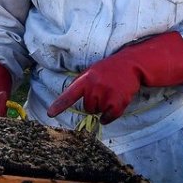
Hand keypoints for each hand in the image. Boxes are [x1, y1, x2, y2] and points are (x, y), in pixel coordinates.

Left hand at [46, 32, 182, 123]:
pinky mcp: (117, 102)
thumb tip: (79, 104)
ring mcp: (105, 95)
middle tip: (103, 91)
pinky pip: (108, 117)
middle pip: (87, 108)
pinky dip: (109, 117)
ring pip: (97, 112)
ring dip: (103, 107)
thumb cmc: (110, 69)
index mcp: (85, 79)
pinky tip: (114, 107)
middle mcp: (94, 87)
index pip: (70, 94)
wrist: (131, 64)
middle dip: (94, 103)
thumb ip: (84, 85)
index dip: (59, 105)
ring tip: (111, 93)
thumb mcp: (93, 71)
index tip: (50, 114)